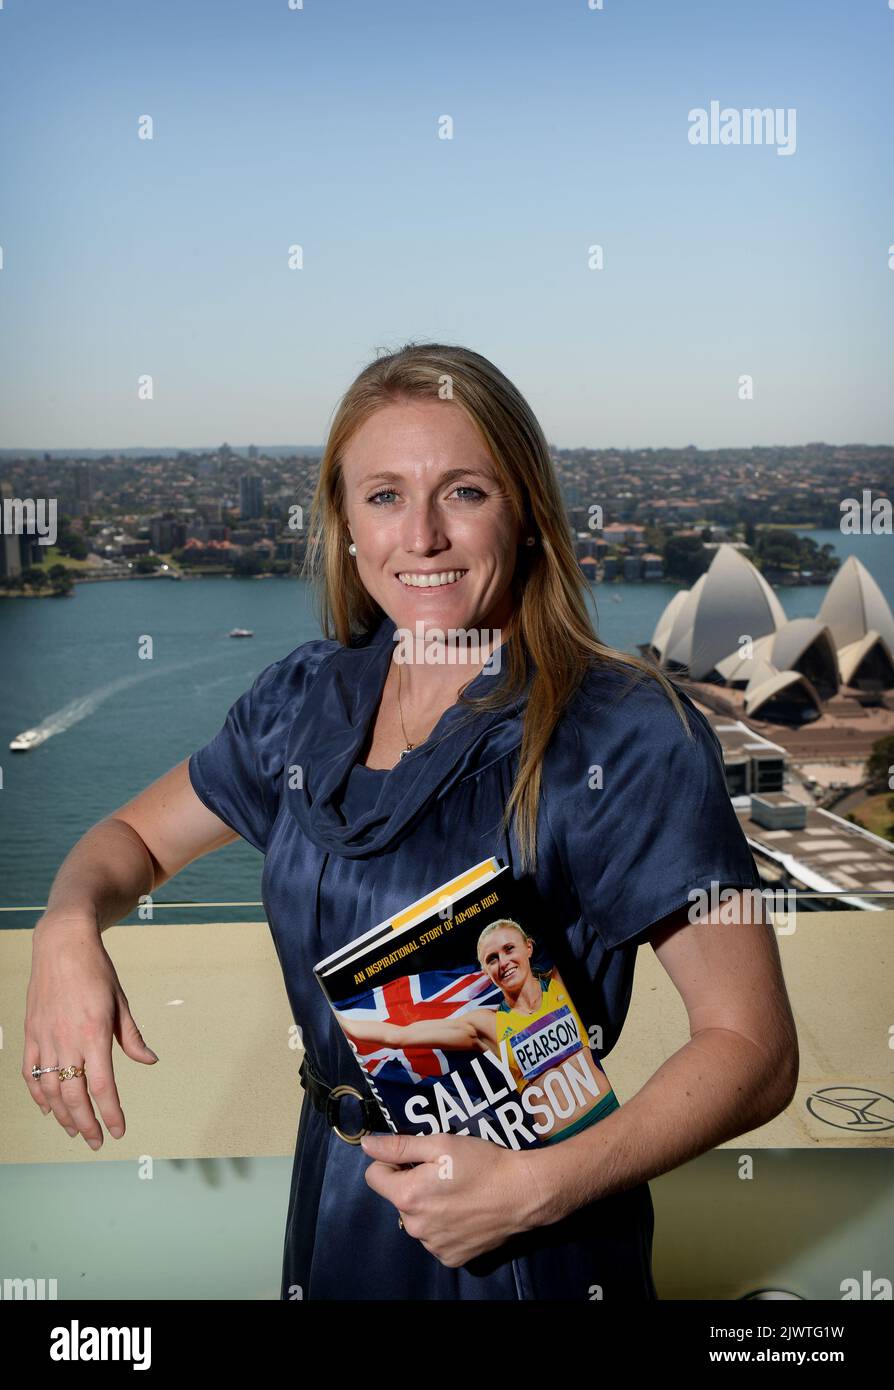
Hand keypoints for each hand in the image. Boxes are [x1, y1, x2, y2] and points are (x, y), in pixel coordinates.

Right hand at [22, 913, 158, 1149]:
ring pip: (50, 1091)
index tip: (118, 1131)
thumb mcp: (120, 1001)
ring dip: (63, 1115)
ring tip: (76, 1130)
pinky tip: (47, 1108)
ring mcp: (45, 1039)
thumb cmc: (96, 970)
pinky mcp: (30, 1034)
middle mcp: (67, 1041)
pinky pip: (31, 1074)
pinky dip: (38, 1095)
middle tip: (98, 1141)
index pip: (104, 1087)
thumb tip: (149, 1061)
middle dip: (88, 1124)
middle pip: (75, 1096)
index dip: (111, 1114)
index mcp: (94, 1033)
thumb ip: (132, 1037)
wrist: (62, 944)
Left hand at [360, 1130, 546, 1265]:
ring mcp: (433, 1246)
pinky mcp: (450, 1258)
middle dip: (412, 1184)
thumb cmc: (481, 1163)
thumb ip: (398, 1146)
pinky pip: (435, 1238)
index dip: (392, 1162)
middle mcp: (414, 1226)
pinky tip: (464, 1212)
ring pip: (417, 1219)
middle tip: (442, 1173)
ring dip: (428, 1206)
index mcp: (407, 1196)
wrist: (521, 1193)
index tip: (415, 1158)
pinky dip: (444, 1226)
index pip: (374, 1176)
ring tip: (457, 1192)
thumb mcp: (439, 1144)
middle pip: (398, 1198)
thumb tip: (366, 1144)